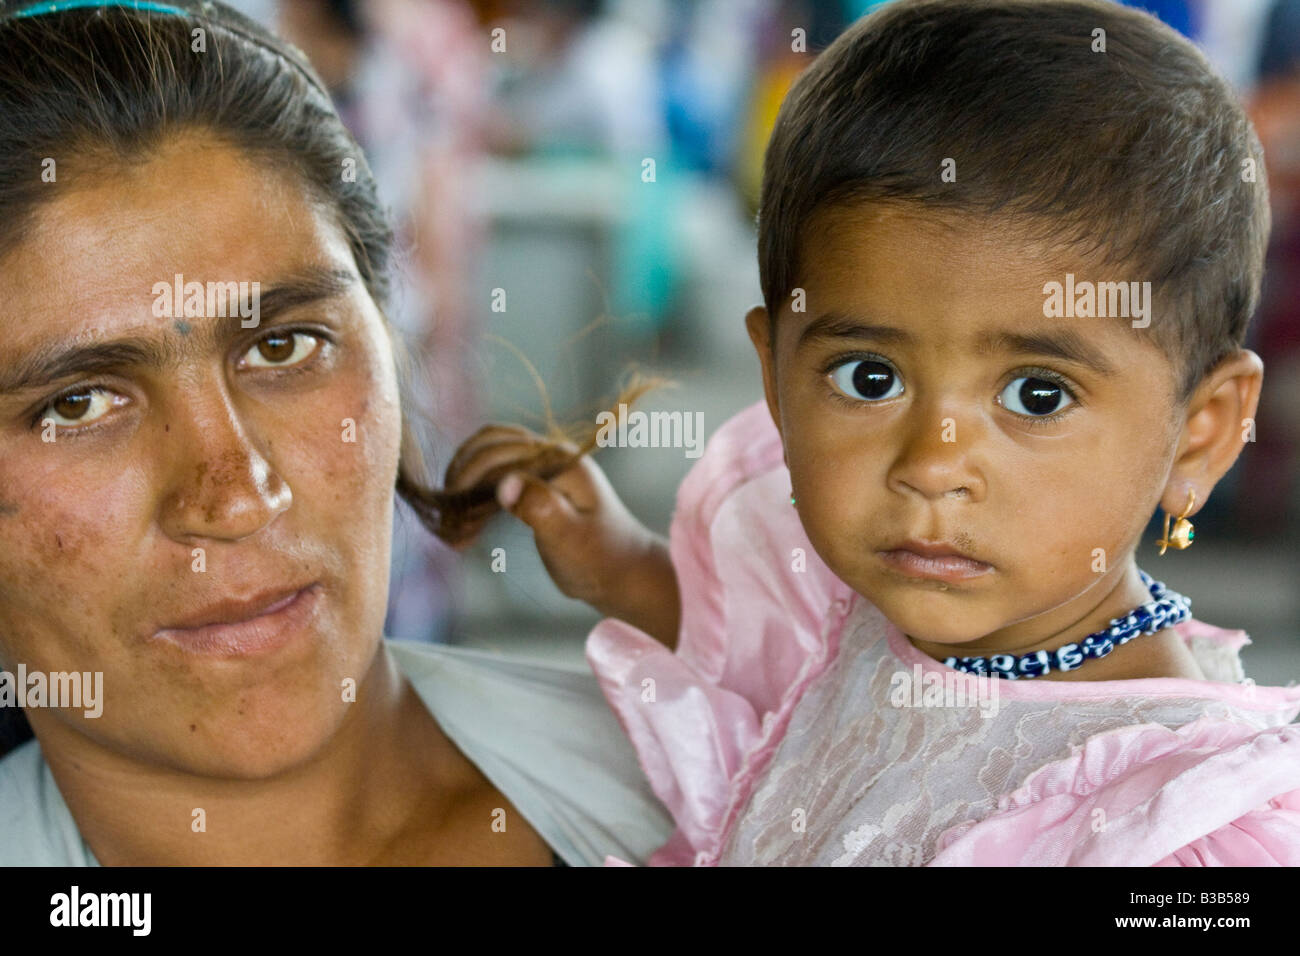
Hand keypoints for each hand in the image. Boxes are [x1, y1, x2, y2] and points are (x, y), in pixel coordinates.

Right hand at [443, 424, 679, 646]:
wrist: (623, 573)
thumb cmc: (601, 559)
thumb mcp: (570, 538)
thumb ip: (539, 507)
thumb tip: (505, 483)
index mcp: (561, 462)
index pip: (502, 452)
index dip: (470, 477)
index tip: (453, 512)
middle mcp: (551, 456)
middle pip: (491, 445)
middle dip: (462, 475)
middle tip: (446, 516)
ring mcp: (544, 468)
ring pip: (490, 458)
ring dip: (465, 482)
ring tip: (452, 523)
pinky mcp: (537, 486)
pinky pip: (497, 477)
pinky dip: (476, 496)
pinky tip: (465, 528)